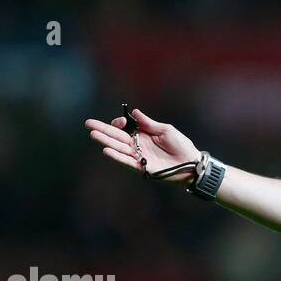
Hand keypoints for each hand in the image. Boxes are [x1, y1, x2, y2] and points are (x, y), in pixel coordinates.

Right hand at [83, 108, 200, 182]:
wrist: (192, 163)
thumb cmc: (181, 146)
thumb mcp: (166, 130)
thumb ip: (149, 123)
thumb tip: (134, 112)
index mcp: (143, 135)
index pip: (125, 129)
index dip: (119, 124)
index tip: (119, 122)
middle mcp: (138, 146)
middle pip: (117, 137)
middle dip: (103, 130)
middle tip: (88, 124)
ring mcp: (139, 157)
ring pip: (119, 148)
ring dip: (106, 142)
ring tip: (94, 135)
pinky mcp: (143, 168)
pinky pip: (127, 162)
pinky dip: (118, 157)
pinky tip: (107, 150)